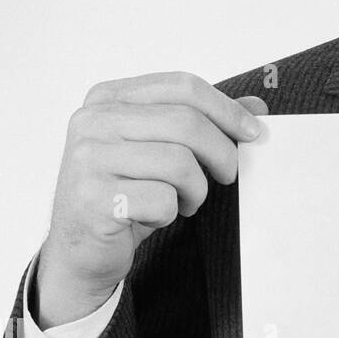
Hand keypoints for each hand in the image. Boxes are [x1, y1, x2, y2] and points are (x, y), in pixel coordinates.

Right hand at [35, 72, 267, 326]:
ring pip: (179, 162)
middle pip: (186, 122)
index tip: (253, 132)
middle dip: (221, 152)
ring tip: (185, 200)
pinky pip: (163, 199)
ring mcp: (88, 159)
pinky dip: (171, 213)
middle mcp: (92, 122)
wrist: (82, 250)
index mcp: (108, 98)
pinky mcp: (94, 199)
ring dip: (196, 188)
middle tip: (227, 175)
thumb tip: (256, 107)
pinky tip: (155, 216)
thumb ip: (203, 122)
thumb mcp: (162, 149)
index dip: (226, 109)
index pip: (182, 87)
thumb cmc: (127, 194)